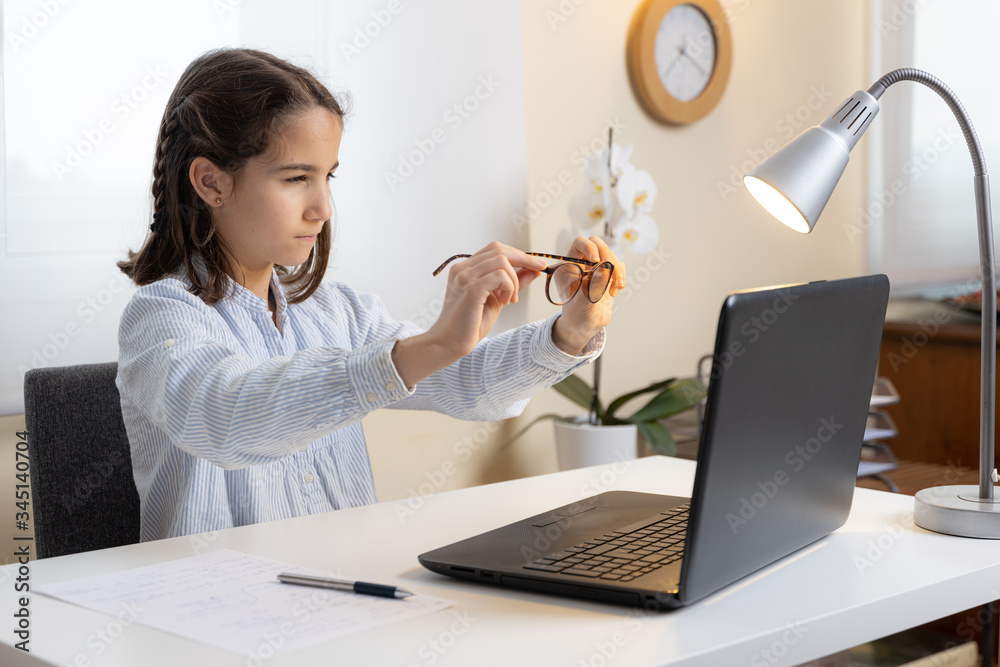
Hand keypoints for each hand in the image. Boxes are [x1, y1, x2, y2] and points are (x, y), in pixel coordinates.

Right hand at [392, 242, 546, 385]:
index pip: (495, 249)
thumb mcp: (497, 299)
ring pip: (502, 261)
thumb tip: (534, 270)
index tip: (537, 264)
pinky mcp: (471, 289)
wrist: (449, 343)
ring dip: (514, 279)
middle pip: (499, 250)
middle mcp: (463, 268)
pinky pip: (499, 276)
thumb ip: (513, 283)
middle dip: (524, 259)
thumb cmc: (470, 323)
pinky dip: (509, 287)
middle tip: (539, 270)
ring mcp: (465, 277)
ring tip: (510, 299)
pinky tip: (505, 301)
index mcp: (466, 268)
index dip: (518, 254)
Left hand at [552, 236, 625, 354]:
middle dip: (609, 257)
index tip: (597, 261)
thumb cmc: (576, 314)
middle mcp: (582, 262)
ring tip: (613, 291)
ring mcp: (596, 267)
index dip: (590, 248)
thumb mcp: (581, 303)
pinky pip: (618, 265)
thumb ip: (590, 286)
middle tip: (612, 275)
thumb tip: (603, 269)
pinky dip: (620, 277)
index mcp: (569, 264)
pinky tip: (615, 291)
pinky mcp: (607, 274)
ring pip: (611, 255)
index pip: (580, 243)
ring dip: (617, 271)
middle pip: (599, 244)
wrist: (584, 325)